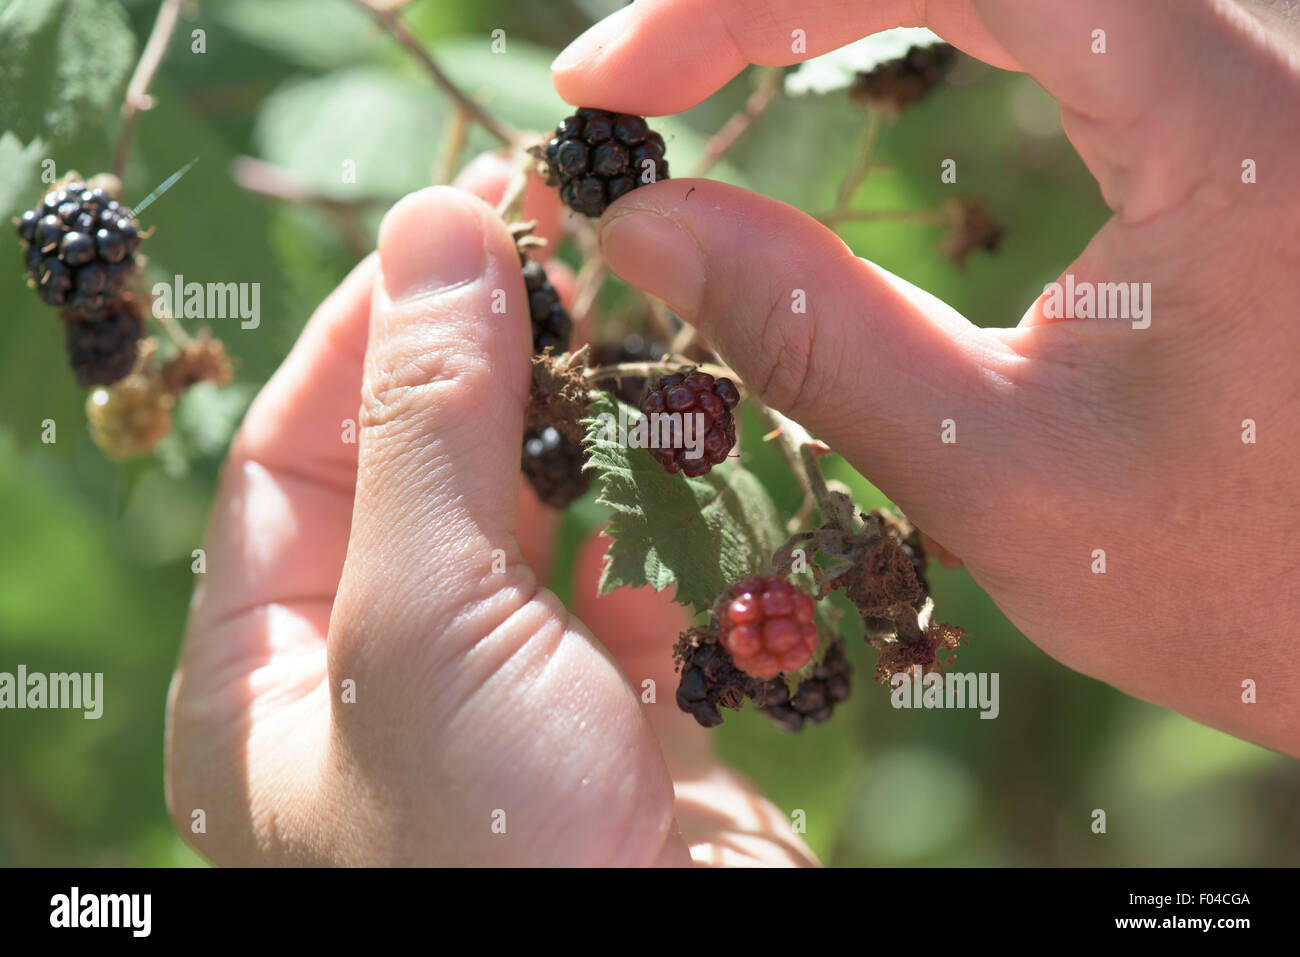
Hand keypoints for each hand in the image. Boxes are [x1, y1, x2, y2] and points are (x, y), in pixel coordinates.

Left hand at [164, 155, 815, 865]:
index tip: (456, 226)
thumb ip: (429, 422)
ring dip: (587, 446)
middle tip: (569, 266)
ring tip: (639, 363)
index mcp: (263, 673)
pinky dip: (658, 537)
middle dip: (492, 376)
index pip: (290, 456)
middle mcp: (375, 682)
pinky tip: (686, 512)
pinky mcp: (618, 716)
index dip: (367, 333)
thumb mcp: (426, 619)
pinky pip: (627, 585)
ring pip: (533, 522)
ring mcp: (505, 698)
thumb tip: (436, 227)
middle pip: (416, 477)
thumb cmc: (496, 847)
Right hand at [553, 0, 1299, 754]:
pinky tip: (845, 49)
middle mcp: (1269, 36)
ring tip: (712, 61)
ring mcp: (1261, 45)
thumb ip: (812, 335)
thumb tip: (642, 221)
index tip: (607, 84)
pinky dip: (917, 2)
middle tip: (642, 79)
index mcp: (1236, 116)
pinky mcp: (1248, 69)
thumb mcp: (998, 474)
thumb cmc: (1244, 580)